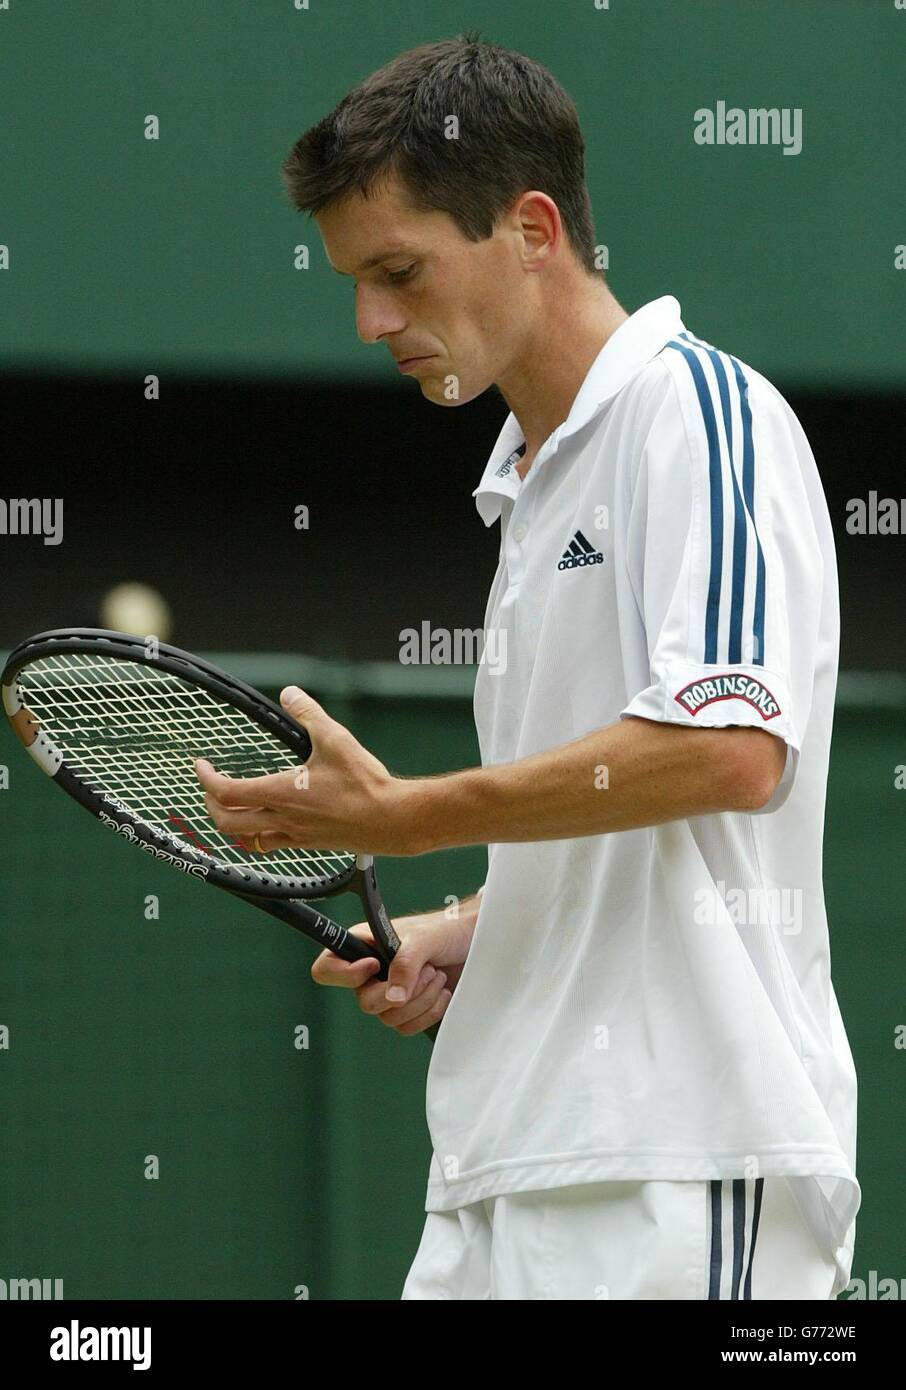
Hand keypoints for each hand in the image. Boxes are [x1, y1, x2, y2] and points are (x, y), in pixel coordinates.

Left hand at [195, 685, 421, 855]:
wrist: (392, 819)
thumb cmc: (364, 783)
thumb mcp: (335, 739)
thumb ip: (308, 714)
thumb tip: (289, 694)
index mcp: (280, 793)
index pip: (227, 792)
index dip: (207, 779)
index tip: (201, 765)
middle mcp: (282, 819)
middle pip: (227, 821)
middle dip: (211, 804)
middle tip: (210, 787)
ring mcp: (295, 835)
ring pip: (246, 839)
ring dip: (230, 824)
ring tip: (231, 807)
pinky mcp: (311, 844)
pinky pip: (272, 845)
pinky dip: (256, 836)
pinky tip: (266, 825)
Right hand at [312, 907, 474, 1036]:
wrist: (475, 943)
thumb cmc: (446, 930)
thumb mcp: (424, 939)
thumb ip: (405, 964)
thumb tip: (393, 998)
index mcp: (363, 946)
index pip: (327, 968)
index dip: (345, 975)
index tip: (375, 967)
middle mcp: (370, 972)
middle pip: (366, 1003)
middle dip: (403, 991)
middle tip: (427, 969)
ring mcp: (389, 993)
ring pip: (389, 1019)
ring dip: (421, 999)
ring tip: (437, 974)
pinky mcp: (409, 1010)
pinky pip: (408, 1028)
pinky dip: (429, 1013)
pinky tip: (442, 991)